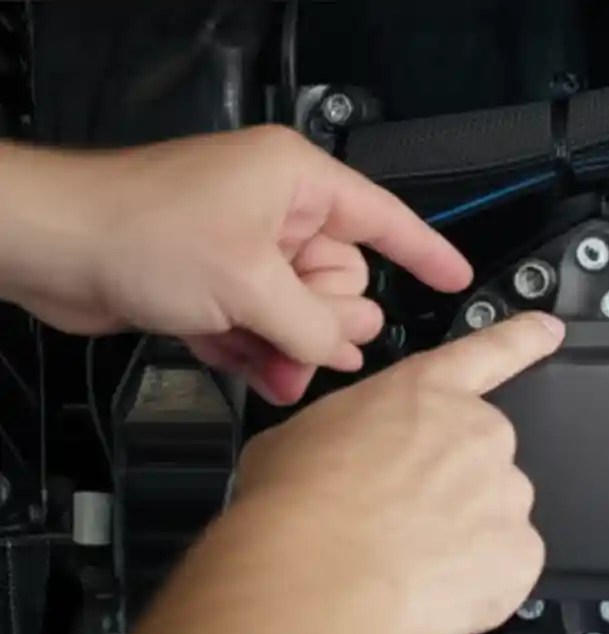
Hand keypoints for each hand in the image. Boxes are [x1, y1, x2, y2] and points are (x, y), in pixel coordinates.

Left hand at [0, 127, 470, 403]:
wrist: (49, 249)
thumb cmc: (136, 228)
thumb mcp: (248, 284)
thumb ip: (313, 324)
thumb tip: (348, 351)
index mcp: (297, 183)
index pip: (384, 219)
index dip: (426, 251)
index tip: (457, 278)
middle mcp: (275, 212)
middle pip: (342, 280)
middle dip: (324, 320)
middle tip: (300, 335)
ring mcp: (244, 250)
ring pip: (301, 313)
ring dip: (290, 346)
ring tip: (276, 370)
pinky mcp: (214, 285)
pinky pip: (263, 327)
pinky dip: (259, 351)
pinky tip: (254, 372)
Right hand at [224, 313, 561, 633]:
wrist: (315, 576)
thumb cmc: (294, 503)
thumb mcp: (303, 435)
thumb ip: (352, 434)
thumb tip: (344, 461)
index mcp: (428, 393)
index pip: (490, 352)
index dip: (523, 340)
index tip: (549, 331)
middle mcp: (481, 433)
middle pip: (481, 457)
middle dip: (451, 487)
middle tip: (397, 521)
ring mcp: (507, 495)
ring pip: (494, 517)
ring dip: (461, 538)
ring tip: (403, 562)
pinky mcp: (520, 555)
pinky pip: (505, 569)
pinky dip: (475, 584)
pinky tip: (426, 590)